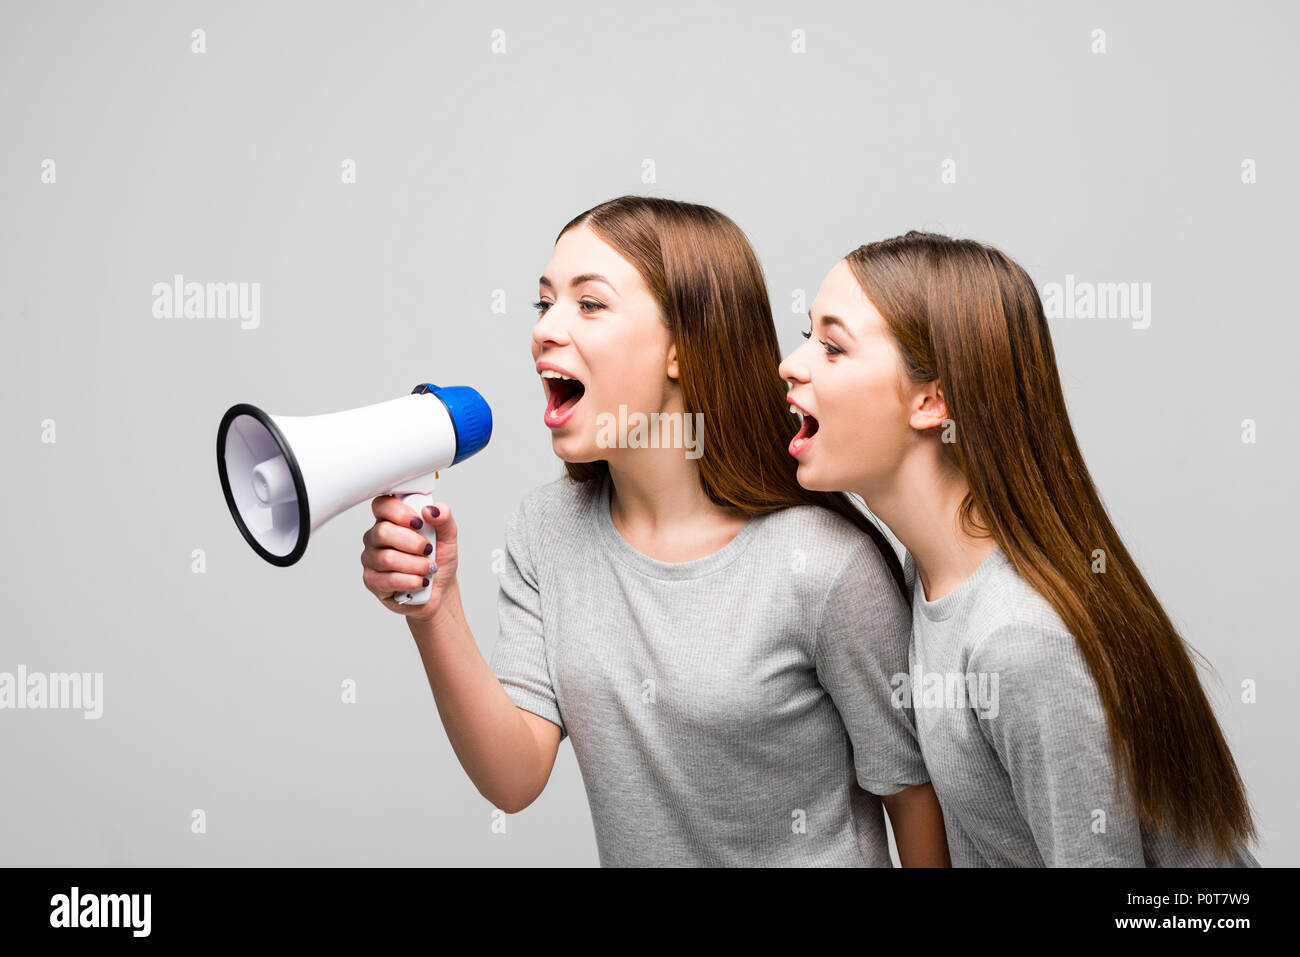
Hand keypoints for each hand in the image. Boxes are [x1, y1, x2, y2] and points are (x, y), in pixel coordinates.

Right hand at [360, 495, 459, 621]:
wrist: (439, 588)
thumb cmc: (438, 559)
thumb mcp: (448, 536)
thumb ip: (443, 518)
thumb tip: (431, 510)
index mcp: (391, 520)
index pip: (382, 505)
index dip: (399, 512)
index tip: (418, 523)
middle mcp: (376, 537)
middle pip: (382, 532)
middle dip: (412, 542)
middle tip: (428, 549)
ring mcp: (371, 559)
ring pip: (387, 558)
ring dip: (415, 565)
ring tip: (429, 568)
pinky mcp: (372, 581)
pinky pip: (387, 580)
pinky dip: (410, 581)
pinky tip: (420, 581)